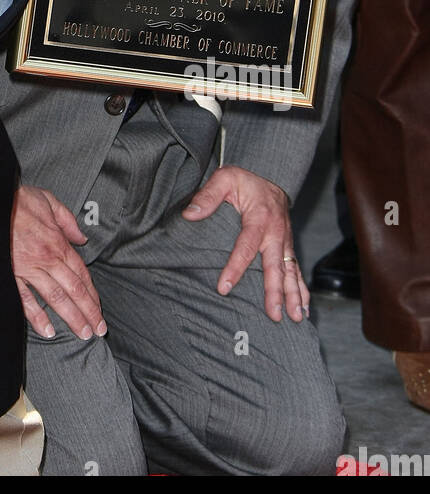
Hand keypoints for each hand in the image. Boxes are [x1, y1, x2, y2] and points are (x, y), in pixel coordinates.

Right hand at [11, 185, 107, 339]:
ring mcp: (29, 269)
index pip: (81, 274)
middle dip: (89, 312)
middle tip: (99, 330)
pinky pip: (25, 299)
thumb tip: (82, 239)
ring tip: (83, 334)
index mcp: (58, 243)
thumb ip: (68, 221)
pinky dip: (37, 317)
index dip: (93, 294)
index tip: (100, 310)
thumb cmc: (19, 200)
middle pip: (74, 291)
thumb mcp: (50, 201)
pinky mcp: (11, 274)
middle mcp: (47, 259)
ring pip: (56, 298)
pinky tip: (48, 331)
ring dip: (72, 318)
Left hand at [183, 165, 309, 322]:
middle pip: (275, 266)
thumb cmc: (244, 180)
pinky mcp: (288, 247)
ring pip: (291, 272)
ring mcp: (285, 242)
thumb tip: (190, 214)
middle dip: (275, 291)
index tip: (224, 288)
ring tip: (296, 318)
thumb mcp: (225, 178)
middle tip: (274, 314)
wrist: (271, 176)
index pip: (246, 247)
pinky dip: (301, 290)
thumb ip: (208, 195)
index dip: (235, 268)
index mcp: (259, 218)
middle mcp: (276, 233)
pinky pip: (297, 271)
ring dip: (294, 296)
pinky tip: (303, 309)